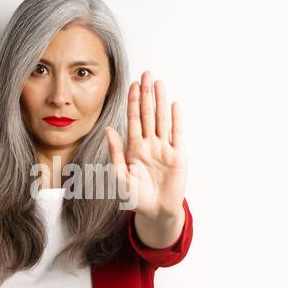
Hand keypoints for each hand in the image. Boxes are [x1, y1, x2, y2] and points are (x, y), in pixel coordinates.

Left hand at [105, 70, 187, 217]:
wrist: (156, 212)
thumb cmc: (136, 198)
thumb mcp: (120, 177)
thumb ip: (114, 154)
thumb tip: (108, 130)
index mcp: (134, 148)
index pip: (133, 120)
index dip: (133, 102)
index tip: (131, 85)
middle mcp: (150, 144)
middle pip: (148, 114)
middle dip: (147, 94)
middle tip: (145, 74)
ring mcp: (165, 149)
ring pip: (162, 120)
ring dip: (160, 101)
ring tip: (159, 83)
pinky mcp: (178, 157)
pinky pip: (177, 134)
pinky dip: (176, 120)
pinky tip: (174, 105)